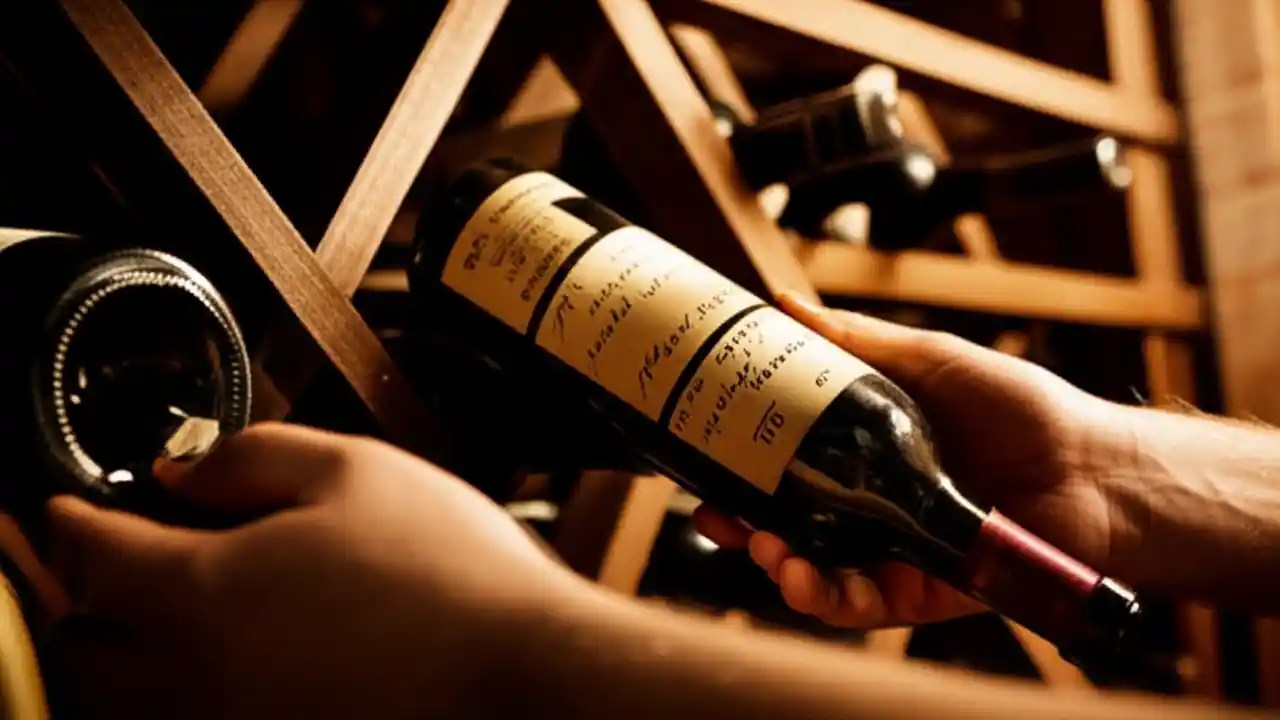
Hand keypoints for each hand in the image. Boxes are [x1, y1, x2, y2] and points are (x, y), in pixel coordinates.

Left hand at [45, 423, 584, 718]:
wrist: (523, 677)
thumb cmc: (451, 578)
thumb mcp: (351, 470)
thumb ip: (246, 456)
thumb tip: (182, 470)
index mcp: (195, 594)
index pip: (86, 551)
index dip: (70, 517)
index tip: (69, 505)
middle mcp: (188, 681)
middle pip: (82, 644)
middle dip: (84, 594)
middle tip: (114, 558)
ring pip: (126, 700)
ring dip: (130, 650)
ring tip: (176, 608)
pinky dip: (185, 689)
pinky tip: (241, 655)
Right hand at [696, 292, 1129, 628]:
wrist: (1095, 470)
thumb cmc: (1023, 411)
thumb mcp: (930, 359)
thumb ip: (856, 340)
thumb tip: (784, 304)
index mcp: (868, 456)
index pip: (787, 470)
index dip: (741, 471)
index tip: (702, 461)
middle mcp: (873, 508)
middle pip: (788, 526)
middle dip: (743, 527)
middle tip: (714, 514)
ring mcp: (893, 553)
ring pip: (814, 573)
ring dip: (776, 565)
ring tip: (762, 546)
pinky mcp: (918, 593)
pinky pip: (858, 604)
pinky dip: (824, 595)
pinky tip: (800, 576)